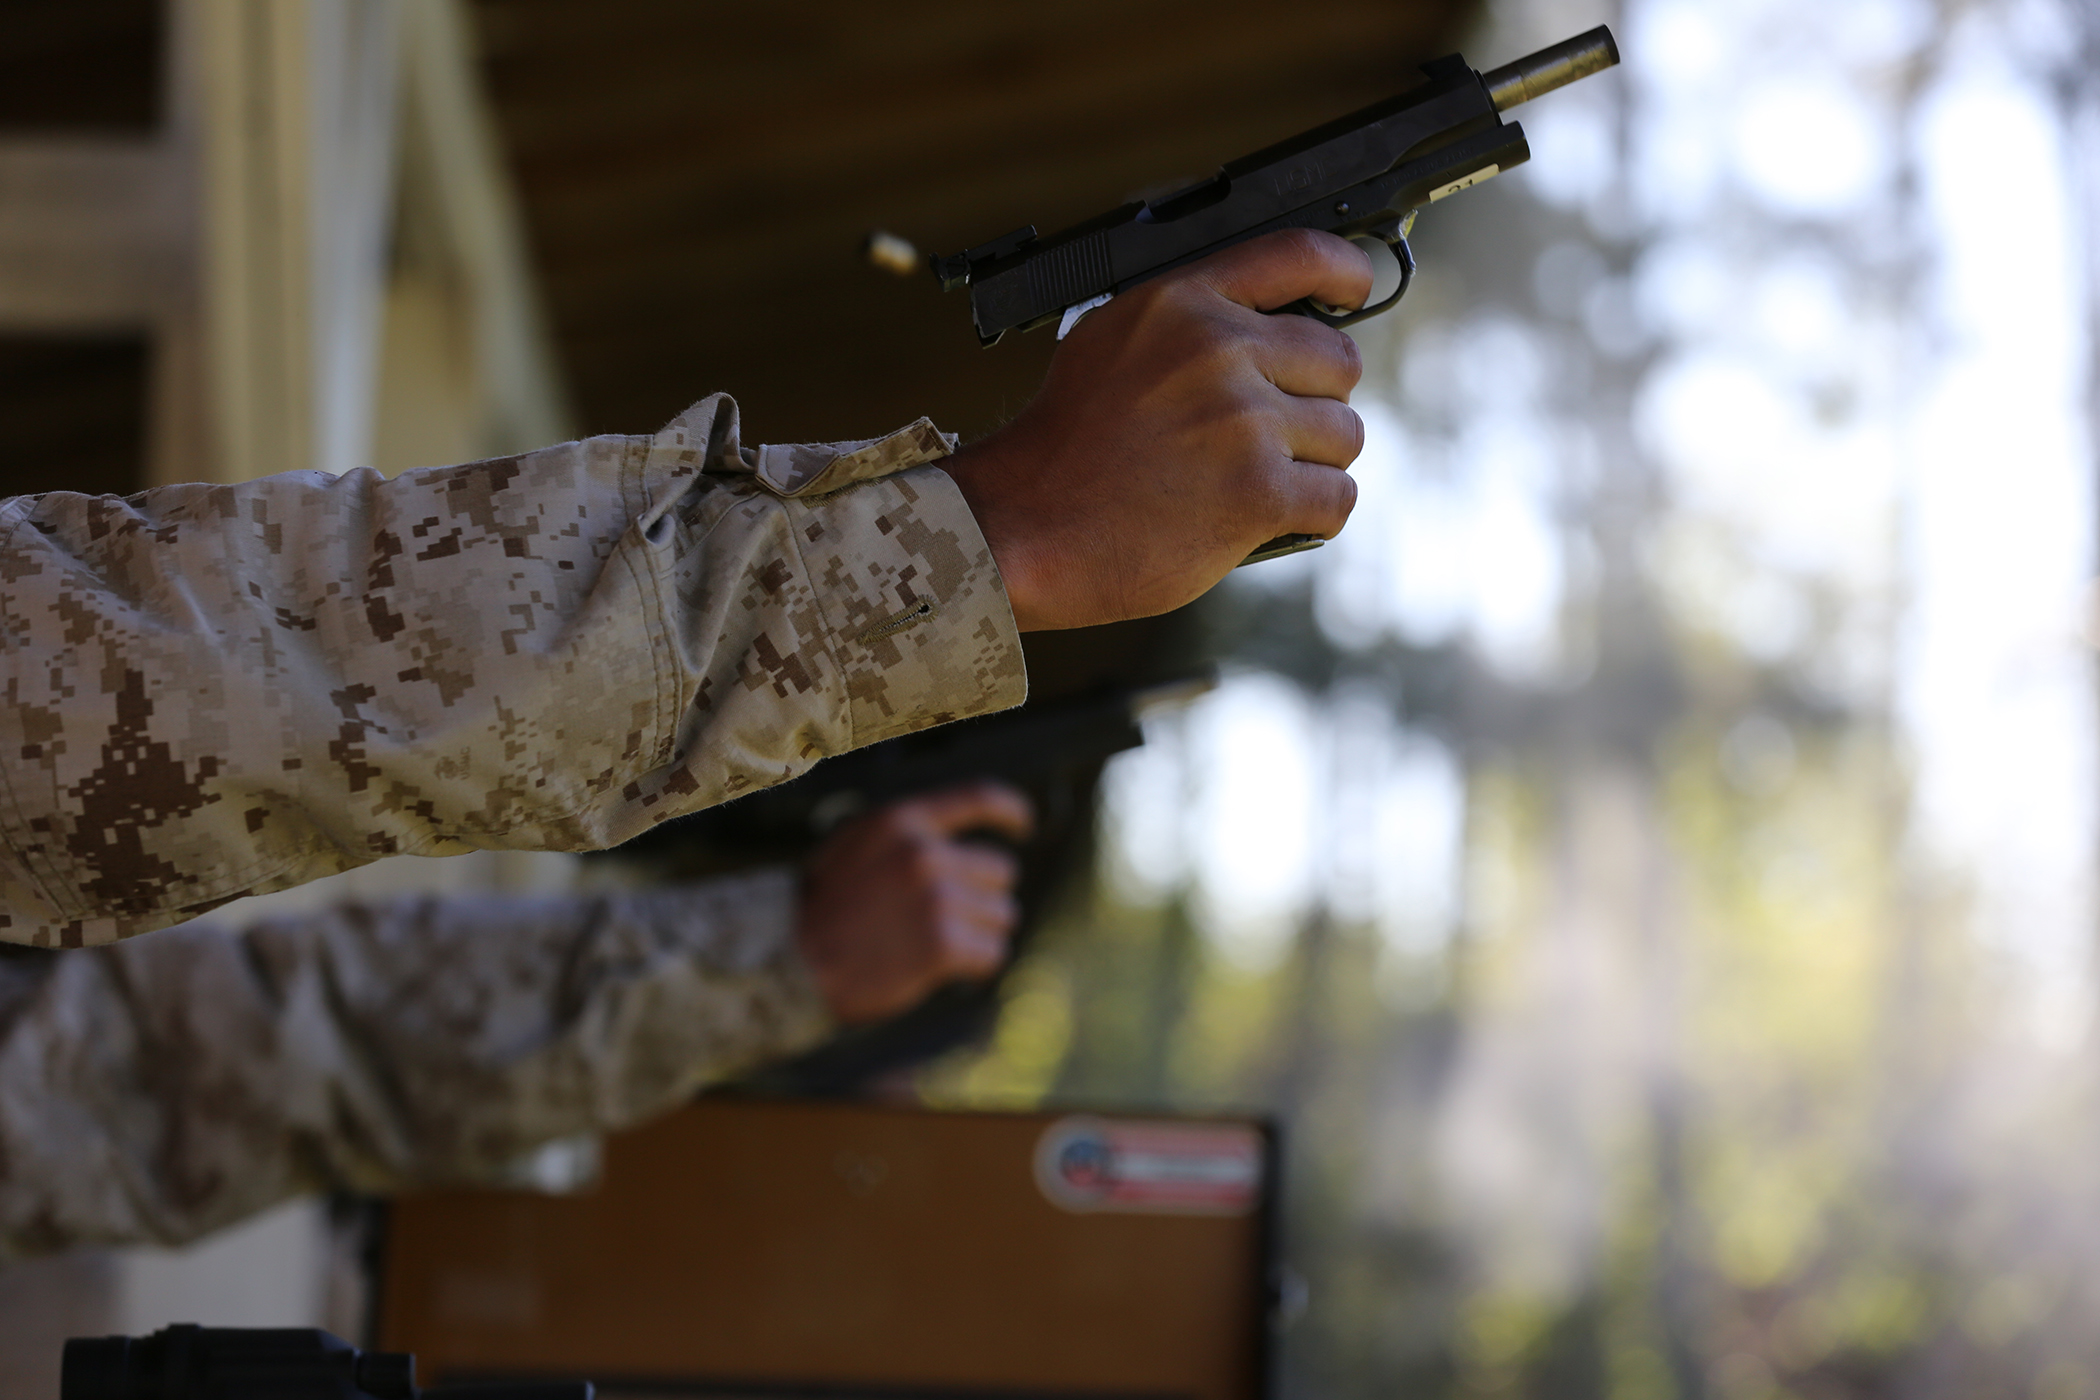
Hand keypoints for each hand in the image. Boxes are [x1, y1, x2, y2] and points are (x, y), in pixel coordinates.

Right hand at [795, 781, 1034, 1024]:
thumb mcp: (853, 848)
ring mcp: (938, 899)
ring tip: (937, 944)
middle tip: (944, 918)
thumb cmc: (821, 912)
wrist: (792, 963)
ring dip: (980, 932)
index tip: (1024, 824)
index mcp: (901, 822)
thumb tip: (954, 845)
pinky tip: (945, 968)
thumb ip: (904, 839)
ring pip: (1002, 914)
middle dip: (981, 896)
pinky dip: (976, 965)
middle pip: (1000, 870)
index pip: (977, 797)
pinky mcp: (945, 944)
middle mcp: (926, 854)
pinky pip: (993, 954)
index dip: (1010, 809)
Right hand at [940, 229, 1372, 630]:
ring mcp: (1243, 423)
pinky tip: (1271, 517)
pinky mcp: (1257, 493)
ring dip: (1315, 463)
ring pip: (1346, 434)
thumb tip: (1270, 325)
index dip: (1344, 271)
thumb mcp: (1107, 344)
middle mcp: (1218, 352)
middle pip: (1338, 361)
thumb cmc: (1060, 449)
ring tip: (1259, 480)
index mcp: (1181, 304)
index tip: (1356, 289)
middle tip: (1273, 433)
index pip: (1297, 256)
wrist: (1019, 527)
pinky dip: (1314, 513)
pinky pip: (1337, 496)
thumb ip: (1185, 324)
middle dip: (1316, 401)